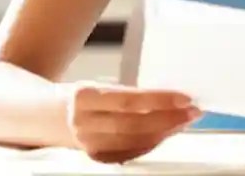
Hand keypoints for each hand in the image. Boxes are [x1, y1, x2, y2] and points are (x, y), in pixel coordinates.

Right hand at [63, 82, 200, 162]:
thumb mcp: (102, 86)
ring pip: (135, 141)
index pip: (129, 100)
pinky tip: (167, 133)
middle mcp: (83, 122)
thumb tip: (173, 97)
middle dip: (169, 118)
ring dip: (165, 132)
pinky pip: (131, 153)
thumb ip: (132, 93)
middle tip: (193, 111)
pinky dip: (153, 143)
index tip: (185, 98)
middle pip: (134, 124)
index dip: (160, 100)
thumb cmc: (86, 97)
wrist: (51, 116)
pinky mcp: (96, 157)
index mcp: (84, 96)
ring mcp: (88, 144)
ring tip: (184, 121)